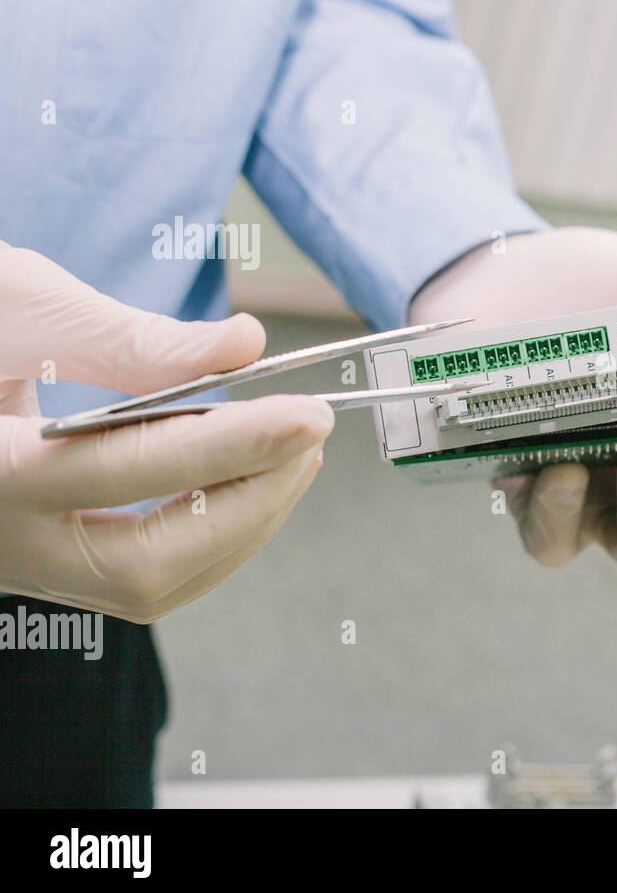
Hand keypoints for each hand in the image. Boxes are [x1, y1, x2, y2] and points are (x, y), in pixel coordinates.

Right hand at [0, 242, 334, 621]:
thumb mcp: (20, 304)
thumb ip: (130, 336)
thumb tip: (246, 346)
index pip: (122, 467)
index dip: (228, 444)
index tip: (306, 414)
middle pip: (144, 564)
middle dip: (246, 505)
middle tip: (310, 435)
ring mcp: (22, 563)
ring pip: (153, 588)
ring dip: (245, 525)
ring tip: (296, 453)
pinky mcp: (50, 565)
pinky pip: (147, 579)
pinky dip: (216, 537)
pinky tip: (255, 483)